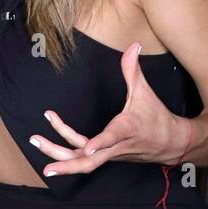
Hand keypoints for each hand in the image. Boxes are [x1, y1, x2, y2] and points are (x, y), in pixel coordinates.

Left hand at [31, 42, 191, 176]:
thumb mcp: (145, 92)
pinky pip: (83, 158)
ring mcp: (109, 155)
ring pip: (82, 163)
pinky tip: (48, 145)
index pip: (113, 138)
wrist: (172, 144)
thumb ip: (133, 70)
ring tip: (35, 141)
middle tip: (37, 143)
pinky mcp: (106, 157)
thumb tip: (134, 45)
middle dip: (63, 157)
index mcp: (126, 129)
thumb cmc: (156, 117)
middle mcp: (116, 146)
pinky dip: (65, 154)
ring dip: (57, 157)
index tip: (89, 146)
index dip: (101, 142)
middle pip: (89, 159)